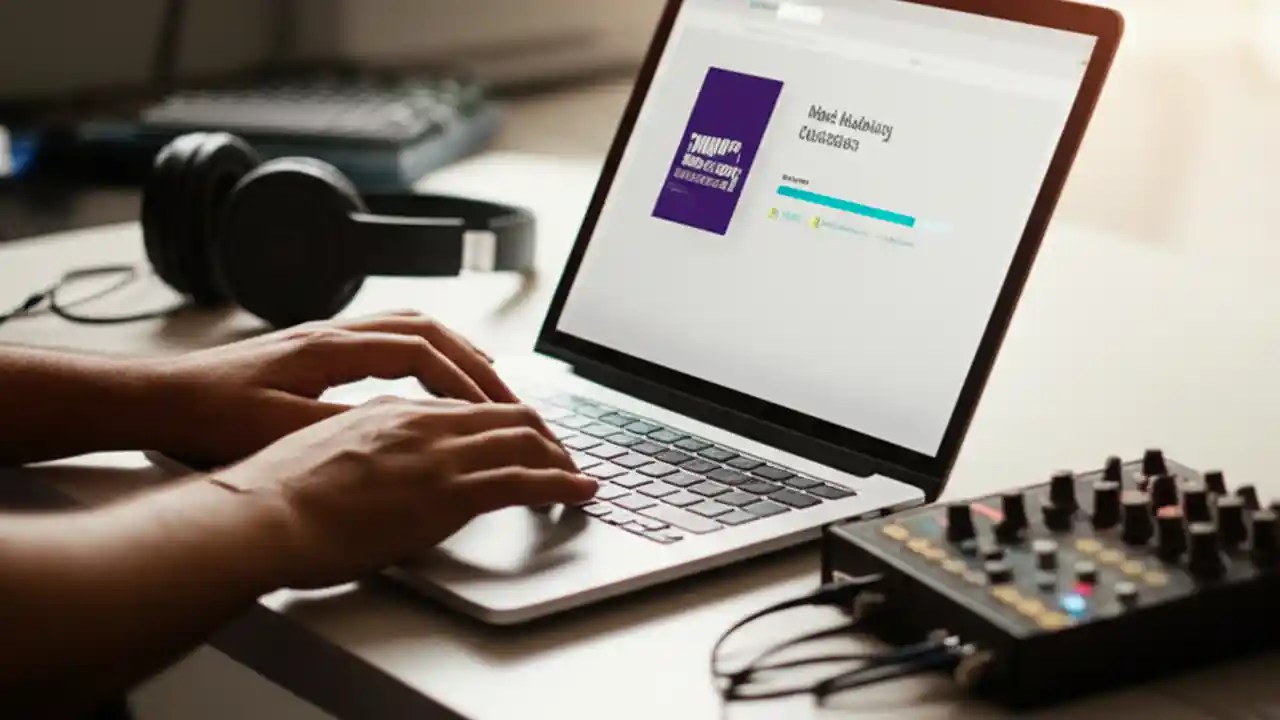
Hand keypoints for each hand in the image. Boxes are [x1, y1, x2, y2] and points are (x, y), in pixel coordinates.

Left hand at [142, 310, 519, 466]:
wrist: (160, 399)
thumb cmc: (209, 417)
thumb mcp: (280, 432)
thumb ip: (345, 429)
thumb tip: (406, 433)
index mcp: (330, 348)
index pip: (420, 352)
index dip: (464, 382)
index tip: (494, 414)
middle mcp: (334, 332)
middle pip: (428, 329)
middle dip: (476, 363)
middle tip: (510, 397)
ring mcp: (327, 336)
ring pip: (411, 327)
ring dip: (456, 353)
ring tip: (489, 383)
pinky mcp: (318, 350)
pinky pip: (390, 339)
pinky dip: (427, 355)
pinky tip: (433, 380)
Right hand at [212, 397, 597, 588]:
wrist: (260, 515)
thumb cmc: (274, 496)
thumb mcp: (316, 455)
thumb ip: (354, 452)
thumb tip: (368, 472)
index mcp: (389, 411)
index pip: (463, 405)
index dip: (497, 419)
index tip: (512, 435)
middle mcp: (420, 421)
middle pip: (503, 411)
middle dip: (540, 431)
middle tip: (559, 453)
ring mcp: (438, 453)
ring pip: (523, 437)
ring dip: (558, 455)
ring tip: (577, 473)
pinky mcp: (451, 491)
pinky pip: (525, 480)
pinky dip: (562, 483)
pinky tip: (579, 491)